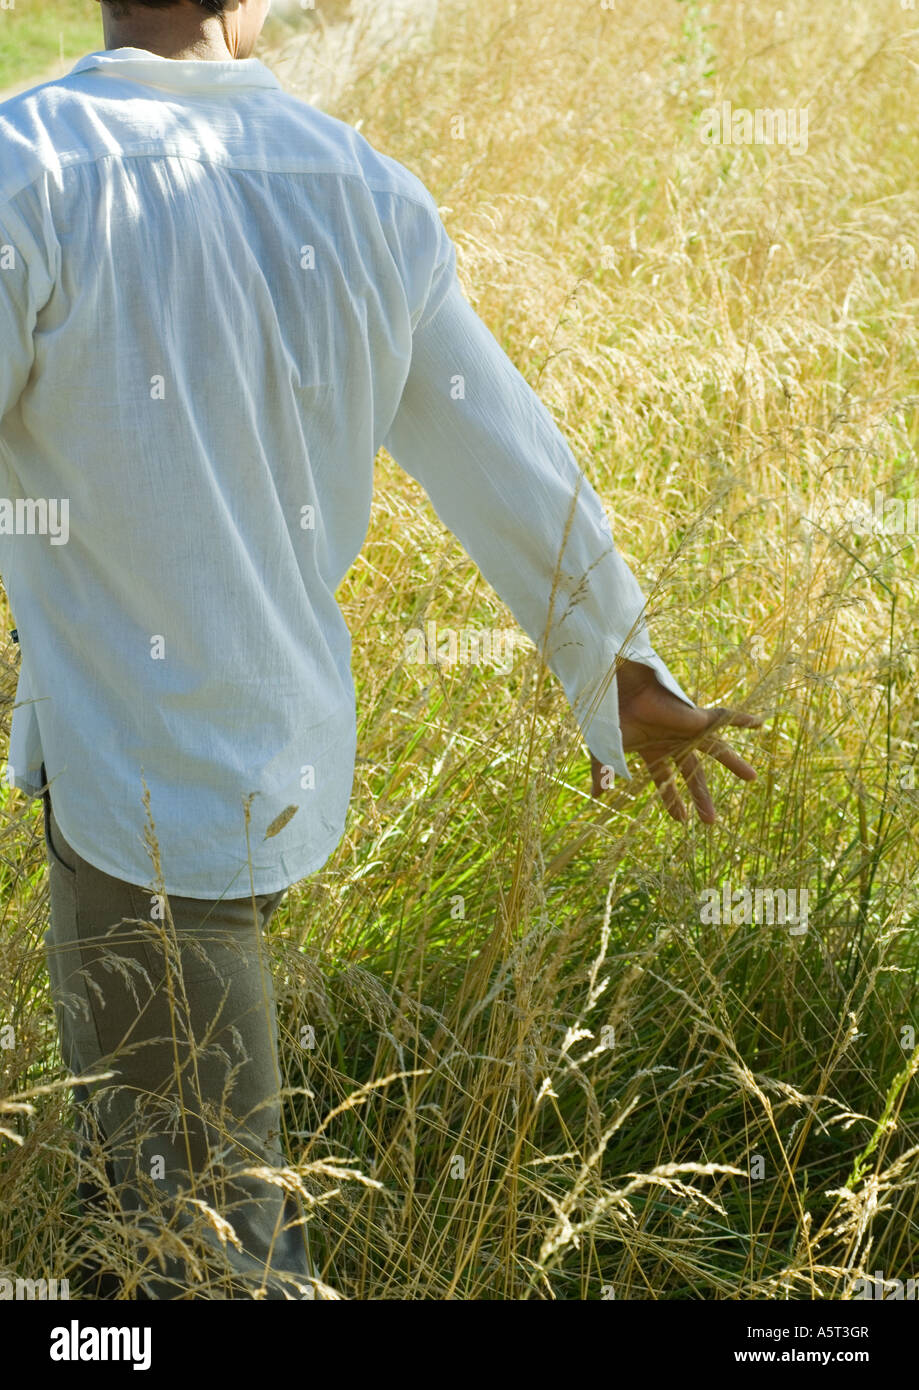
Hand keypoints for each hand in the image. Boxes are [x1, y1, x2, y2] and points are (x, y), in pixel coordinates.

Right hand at [589, 660, 760, 823]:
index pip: (666, 781)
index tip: (682, 820)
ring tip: (753, 778)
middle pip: (693, 773)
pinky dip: (741, 719)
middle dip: (702, 797)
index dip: (673, 802)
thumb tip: (596, 796)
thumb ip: (604, 773)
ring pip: (716, 749)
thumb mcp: (605, 752)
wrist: (615, 689)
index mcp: (653, 751)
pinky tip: (759, 723)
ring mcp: (686, 729)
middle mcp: (672, 741)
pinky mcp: (695, 717)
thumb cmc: (609, 717)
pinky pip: (724, 717)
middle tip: (710, 821)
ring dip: (734, 763)